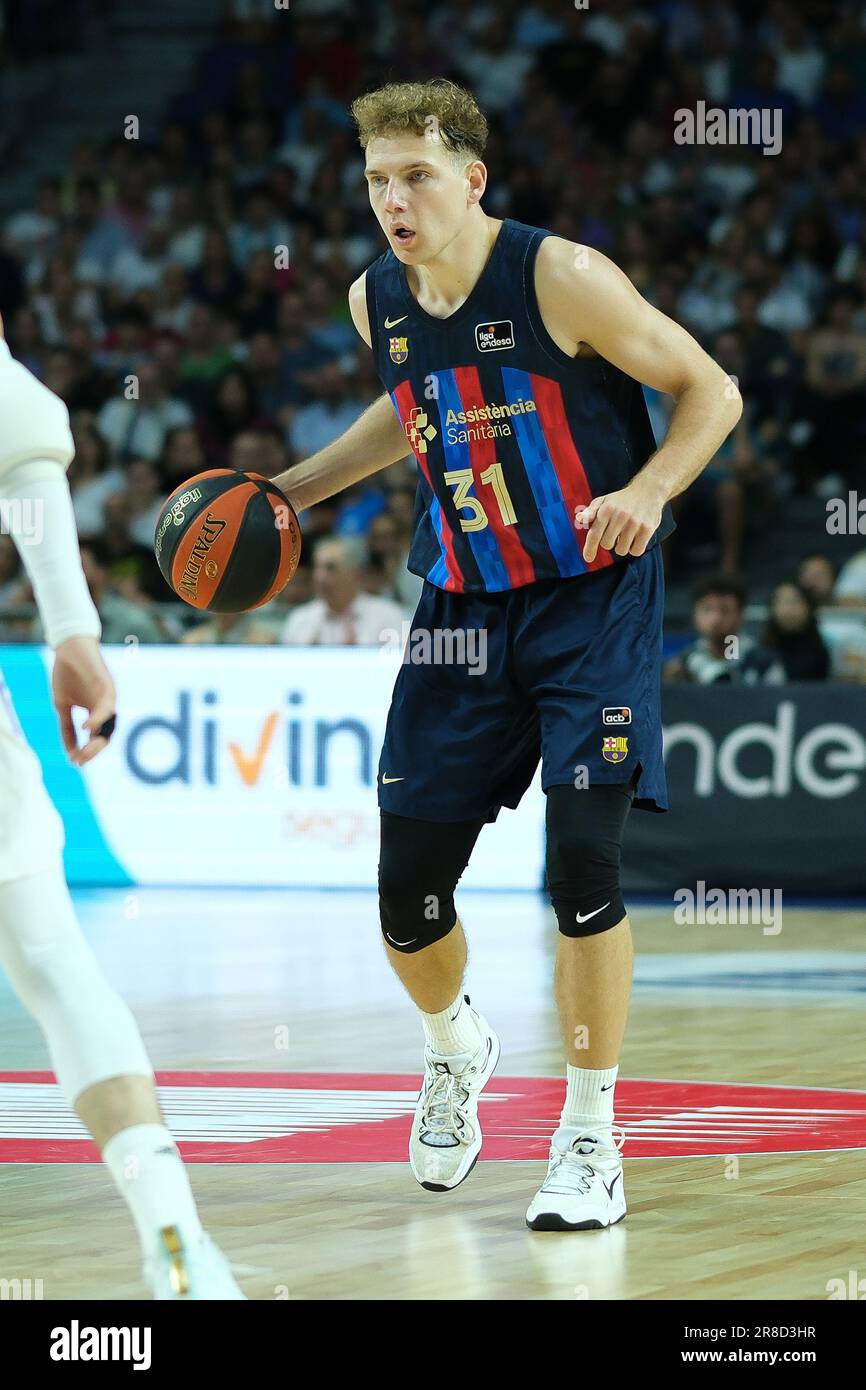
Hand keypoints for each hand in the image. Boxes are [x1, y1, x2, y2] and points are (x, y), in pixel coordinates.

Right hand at [51, 635, 116, 766]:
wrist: (69, 648)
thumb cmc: (67, 674)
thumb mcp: (62, 705)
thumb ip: (67, 727)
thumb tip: (70, 750)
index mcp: (96, 712)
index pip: (96, 737)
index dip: (87, 751)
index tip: (75, 762)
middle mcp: (105, 707)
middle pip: (105, 735)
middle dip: (93, 751)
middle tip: (80, 761)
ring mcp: (108, 697)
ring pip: (109, 724)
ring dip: (97, 740)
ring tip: (84, 752)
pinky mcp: (107, 686)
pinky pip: (105, 707)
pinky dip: (97, 719)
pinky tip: (86, 728)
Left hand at [575, 478, 665, 563]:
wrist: (648, 490)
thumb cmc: (621, 500)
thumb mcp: (603, 501)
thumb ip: (590, 512)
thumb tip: (579, 519)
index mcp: (606, 510)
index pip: (594, 534)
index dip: (590, 548)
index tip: (588, 558)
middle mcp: (620, 516)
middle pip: (607, 545)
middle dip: (609, 542)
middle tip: (616, 532)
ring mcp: (635, 523)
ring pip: (621, 550)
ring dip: (622, 546)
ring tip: (626, 534)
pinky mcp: (648, 529)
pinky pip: (636, 551)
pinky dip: (634, 549)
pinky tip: (635, 539)